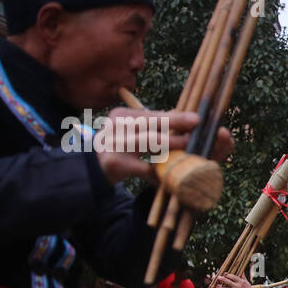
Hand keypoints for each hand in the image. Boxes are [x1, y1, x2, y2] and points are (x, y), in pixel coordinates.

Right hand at [95, 108, 233, 184]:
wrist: (91, 168)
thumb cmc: (119, 147)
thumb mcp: (133, 131)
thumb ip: (154, 123)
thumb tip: (178, 112)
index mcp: (122, 115)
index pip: (153, 114)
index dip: (176, 118)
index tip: (196, 119)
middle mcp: (117, 126)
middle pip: (152, 124)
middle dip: (177, 128)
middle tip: (196, 133)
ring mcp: (114, 144)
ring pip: (150, 142)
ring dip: (172, 146)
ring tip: (189, 150)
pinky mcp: (115, 164)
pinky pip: (144, 168)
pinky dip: (159, 173)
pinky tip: (171, 176)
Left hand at [212, 273, 253, 287]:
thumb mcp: (246, 281)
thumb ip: (242, 276)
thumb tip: (241, 271)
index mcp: (240, 281)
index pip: (232, 276)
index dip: (227, 275)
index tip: (224, 274)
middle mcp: (238, 286)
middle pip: (228, 282)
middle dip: (222, 279)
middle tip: (218, 278)